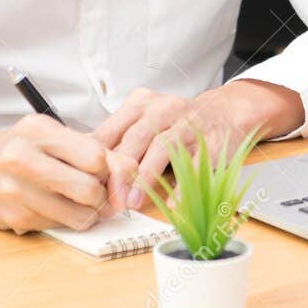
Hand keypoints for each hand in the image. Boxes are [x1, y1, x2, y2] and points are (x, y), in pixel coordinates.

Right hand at [0, 116, 120, 233]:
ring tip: (79, 203)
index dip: (108, 170)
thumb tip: (131, 176)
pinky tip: (53, 206)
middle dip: (101, 197)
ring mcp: (14, 191)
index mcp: (38, 130)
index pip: (95, 157)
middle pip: (89, 190)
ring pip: (77, 216)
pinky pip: (57, 226)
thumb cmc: (20, 146)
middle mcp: (22, 158)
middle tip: (97, 194)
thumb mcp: (54, 135)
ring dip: (87, 214)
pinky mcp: (12, 217)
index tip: (104, 172)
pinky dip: (63, 220)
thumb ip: (95, 150)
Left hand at [92, 80, 301, 210]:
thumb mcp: (145, 122)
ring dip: (145, 177)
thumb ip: (117, 141)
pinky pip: (195, 164)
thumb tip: (81, 168)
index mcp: (140, 104)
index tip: (86, 185)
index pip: (111, 131)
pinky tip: (171, 203)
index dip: (96, 160)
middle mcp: (162, 110)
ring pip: (162, 147)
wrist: (226, 112)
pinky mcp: (209, 142)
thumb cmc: (177, 122)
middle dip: (118, 172)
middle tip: (106, 200)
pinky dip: (182, 185)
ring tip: (132, 202)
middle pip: (134, 139)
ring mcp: (188, 124)